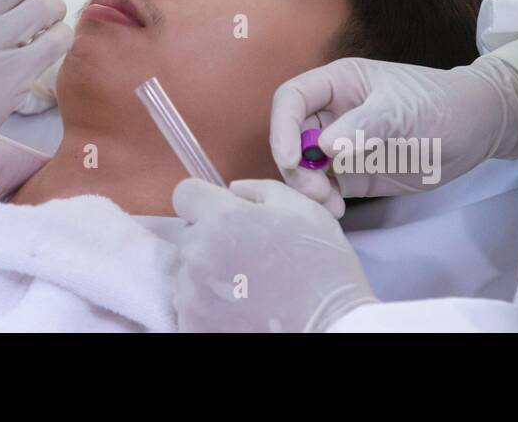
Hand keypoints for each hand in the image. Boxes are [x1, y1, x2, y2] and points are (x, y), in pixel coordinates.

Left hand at [172, 178, 376, 331]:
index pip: (185, 195)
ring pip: (190, 272)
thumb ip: (259, 190)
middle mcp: (199, 253)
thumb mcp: (303, 210)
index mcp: (221, 218)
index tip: (223, 216)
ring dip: (212, 275)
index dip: (204, 202)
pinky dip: (212, 307)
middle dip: (213, 240)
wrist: (333, 328)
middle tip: (249, 258)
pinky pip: (192, 305)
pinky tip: (244, 309)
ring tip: (250, 288)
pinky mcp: (193, 324)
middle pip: (190, 235)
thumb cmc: (322, 267)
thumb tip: (233, 190)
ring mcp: (193, 294)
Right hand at [269, 53, 517, 200]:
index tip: (291, 159)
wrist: (479, 129)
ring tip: (332, 205)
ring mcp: (341, 145)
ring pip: (303, 167)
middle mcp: (331, 113)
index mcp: (337, 84)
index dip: (282, 127)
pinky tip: (338, 210)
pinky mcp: (353, 174)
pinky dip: (323, 201)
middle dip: (295, 166)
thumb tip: (326, 147)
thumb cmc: (440, 104)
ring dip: (307, 189)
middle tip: (316, 192)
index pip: (291, 99)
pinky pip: (325, 188)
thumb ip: (363, 126)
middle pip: (291, 138)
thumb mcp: (402, 111)